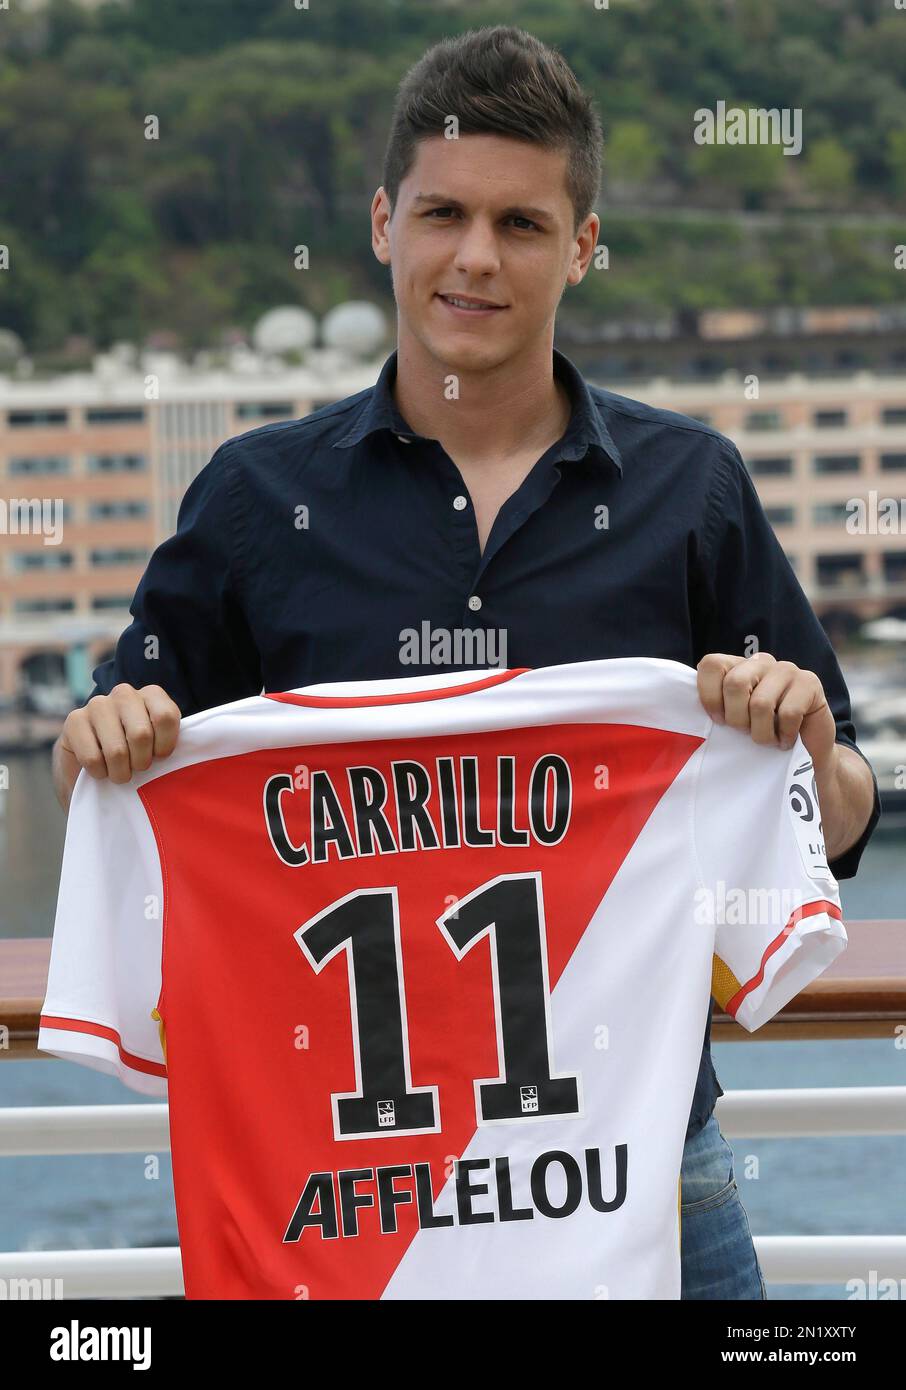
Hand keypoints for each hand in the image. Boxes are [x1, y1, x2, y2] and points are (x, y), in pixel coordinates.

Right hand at [57, 683, 181, 801]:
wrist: (93, 764)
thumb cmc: (135, 754)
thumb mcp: (158, 745)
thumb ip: (171, 741)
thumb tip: (191, 750)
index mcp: (151, 695)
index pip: (165, 717)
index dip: (164, 746)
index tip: (159, 756)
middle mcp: (124, 693)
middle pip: (141, 734)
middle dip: (141, 762)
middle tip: (137, 768)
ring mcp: (97, 704)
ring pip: (117, 750)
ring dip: (120, 772)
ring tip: (120, 772)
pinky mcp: (73, 720)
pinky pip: (93, 758)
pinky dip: (99, 773)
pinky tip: (100, 769)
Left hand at [696, 652, 837, 768]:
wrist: (805, 751)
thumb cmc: (762, 734)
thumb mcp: (734, 720)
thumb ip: (715, 709)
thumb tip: (685, 715)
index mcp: (736, 666)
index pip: (711, 665)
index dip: (709, 696)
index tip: (718, 722)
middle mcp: (760, 662)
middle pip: (735, 684)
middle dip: (737, 720)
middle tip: (747, 733)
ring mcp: (786, 669)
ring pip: (760, 703)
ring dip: (761, 734)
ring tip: (767, 740)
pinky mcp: (810, 683)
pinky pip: (788, 713)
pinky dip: (783, 735)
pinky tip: (786, 740)